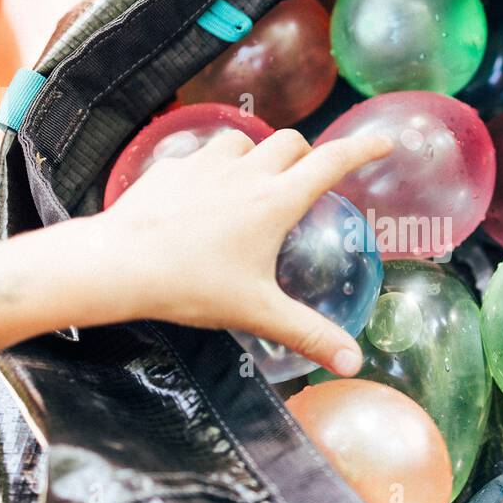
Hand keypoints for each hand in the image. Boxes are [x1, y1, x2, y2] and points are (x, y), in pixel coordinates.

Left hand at [80, 129, 392, 374]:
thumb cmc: (192, 287)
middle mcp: (246, 173)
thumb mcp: (257, 312)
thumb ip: (308, 333)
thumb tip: (352, 362)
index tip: (383, 142)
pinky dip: (214, 165)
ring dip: (257, 153)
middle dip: (306, 153)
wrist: (119, 264)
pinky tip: (202, 192)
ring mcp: (205, 165)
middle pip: (291, 141)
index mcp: (275, 201)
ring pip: (244, 140)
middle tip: (307, 179)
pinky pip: (202, 154)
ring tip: (252, 181)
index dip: (362, 149)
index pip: (331, 162)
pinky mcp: (170, 167)